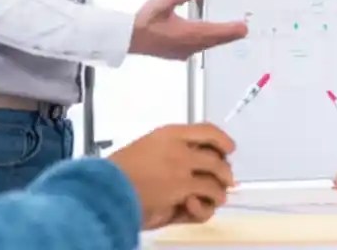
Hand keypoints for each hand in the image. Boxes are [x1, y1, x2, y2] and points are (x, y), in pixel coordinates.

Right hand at [109, 123, 236, 229]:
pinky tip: (195, 206)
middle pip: (218, 156)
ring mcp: (183, 168)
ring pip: (218, 178)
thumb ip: (170, 153)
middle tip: (225, 179)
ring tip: (215, 197)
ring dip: (219, 191)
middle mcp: (180, 148)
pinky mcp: (184, 189)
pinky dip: (205, 206)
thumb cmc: (118, 174)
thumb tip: (191, 165)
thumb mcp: (146, 150)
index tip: (230, 147)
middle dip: (224, 170)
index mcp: (169, 134)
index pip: (207, 130)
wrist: (106, 189)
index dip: (223, 140)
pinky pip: (207, 198)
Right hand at [131, 0, 246, 59]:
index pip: (214, 33)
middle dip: (227, 31)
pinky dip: (206, 34)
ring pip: (207, 42)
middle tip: (241, 26)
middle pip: (215, 39)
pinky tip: (204, 24)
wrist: (127, 38)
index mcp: (186, 35)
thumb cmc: (142, 22)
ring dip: (216, 32)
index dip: (231, 30)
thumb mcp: (159, 3)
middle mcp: (189, 46)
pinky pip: (199, 43)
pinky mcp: (179, 51)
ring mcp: (184, 51)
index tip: (244, 28)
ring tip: (226, 24)